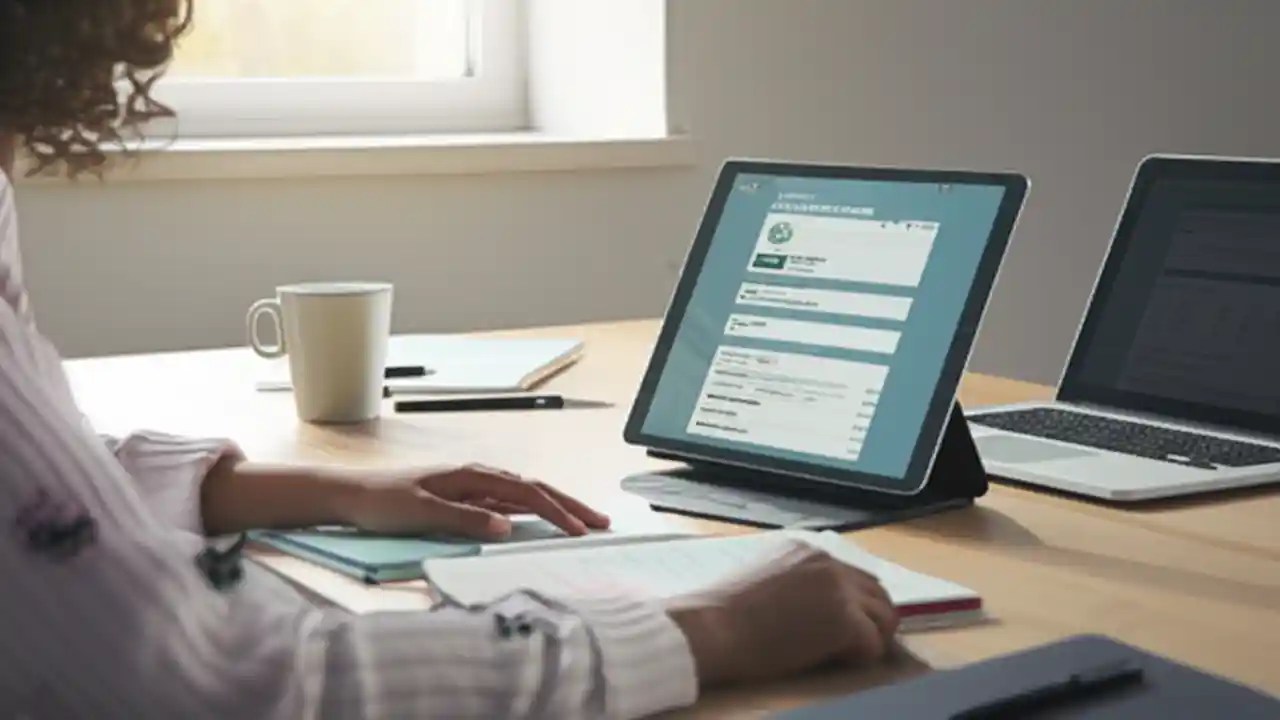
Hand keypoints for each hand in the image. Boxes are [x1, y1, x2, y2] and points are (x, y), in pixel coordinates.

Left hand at [344, 464, 610, 539]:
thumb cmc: (382, 502)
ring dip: (556, 506)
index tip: (581, 531)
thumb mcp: (422, 512)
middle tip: (602, 521)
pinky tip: (541, 519)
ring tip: (583, 520)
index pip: (527, 494)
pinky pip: (509, 501)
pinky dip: (533, 510)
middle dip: (570, 504)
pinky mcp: (465, 496)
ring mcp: (473, 485)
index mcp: (472, 475)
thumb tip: (507, 528)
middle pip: (535, 488)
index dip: (557, 512)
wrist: (351, 494)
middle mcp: (477, 476)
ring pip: (525, 494)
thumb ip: (465, 519)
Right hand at [665, 541, 898, 686]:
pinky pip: (874, 643)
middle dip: (872, 620)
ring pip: (884, 616)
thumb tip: (820, 609)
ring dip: (871, 638)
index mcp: (807, 551)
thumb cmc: (723, 615)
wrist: (714, 631)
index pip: (852, 576)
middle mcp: (828, 563)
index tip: (838, 628)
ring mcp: (839, 589)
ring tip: (844, 656)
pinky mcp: (844, 619)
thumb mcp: (764, 582)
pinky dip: (862, 657)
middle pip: (876, 592)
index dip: (852, 605)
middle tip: (854, 647)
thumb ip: (796, 585)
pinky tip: (834, 661)